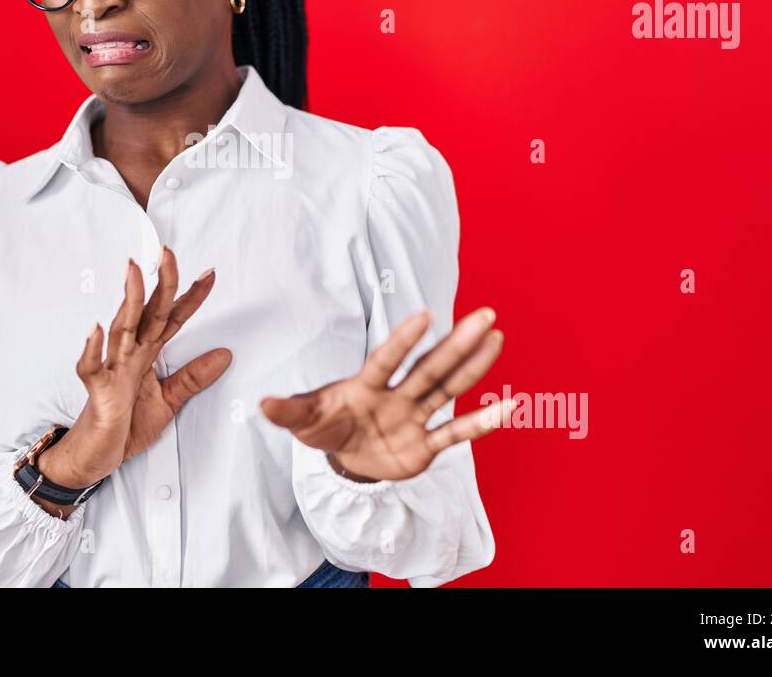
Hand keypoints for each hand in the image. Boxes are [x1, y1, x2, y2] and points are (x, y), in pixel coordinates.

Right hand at [39, 246, 231, 489]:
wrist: (94, 457)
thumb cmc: (124, 425)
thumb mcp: (168, 401)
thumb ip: (193, 377)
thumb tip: (226, 354)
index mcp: (146, 354)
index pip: (172, 318)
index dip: (190, 296)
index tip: (211, 273)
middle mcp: (128, 355)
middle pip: (147, 313)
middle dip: (159, 283)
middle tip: (168, 252)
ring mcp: (111, 370)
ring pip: (120, 329)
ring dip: (127, 301)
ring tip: (134, 272)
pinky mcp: (98, 393)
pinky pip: (92, 368)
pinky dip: (92, 349)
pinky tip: (96, 329)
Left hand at [259, 306, 513, 481]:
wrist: (344, 456)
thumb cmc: (324, 426)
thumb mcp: (302, 422)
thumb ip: (288, 412)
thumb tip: (261, 406)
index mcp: (365, 386)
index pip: (386, 360)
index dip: (403, 339)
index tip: (425, 314)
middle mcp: (395, 396)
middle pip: (429, 367)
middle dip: (456, 343)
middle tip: (485, 315)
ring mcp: (414, 418)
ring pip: (448, 389)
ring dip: (473, 367)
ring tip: (496, 338)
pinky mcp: (425, 445)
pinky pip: (456, 433)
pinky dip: (481, 423)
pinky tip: (510, 406)